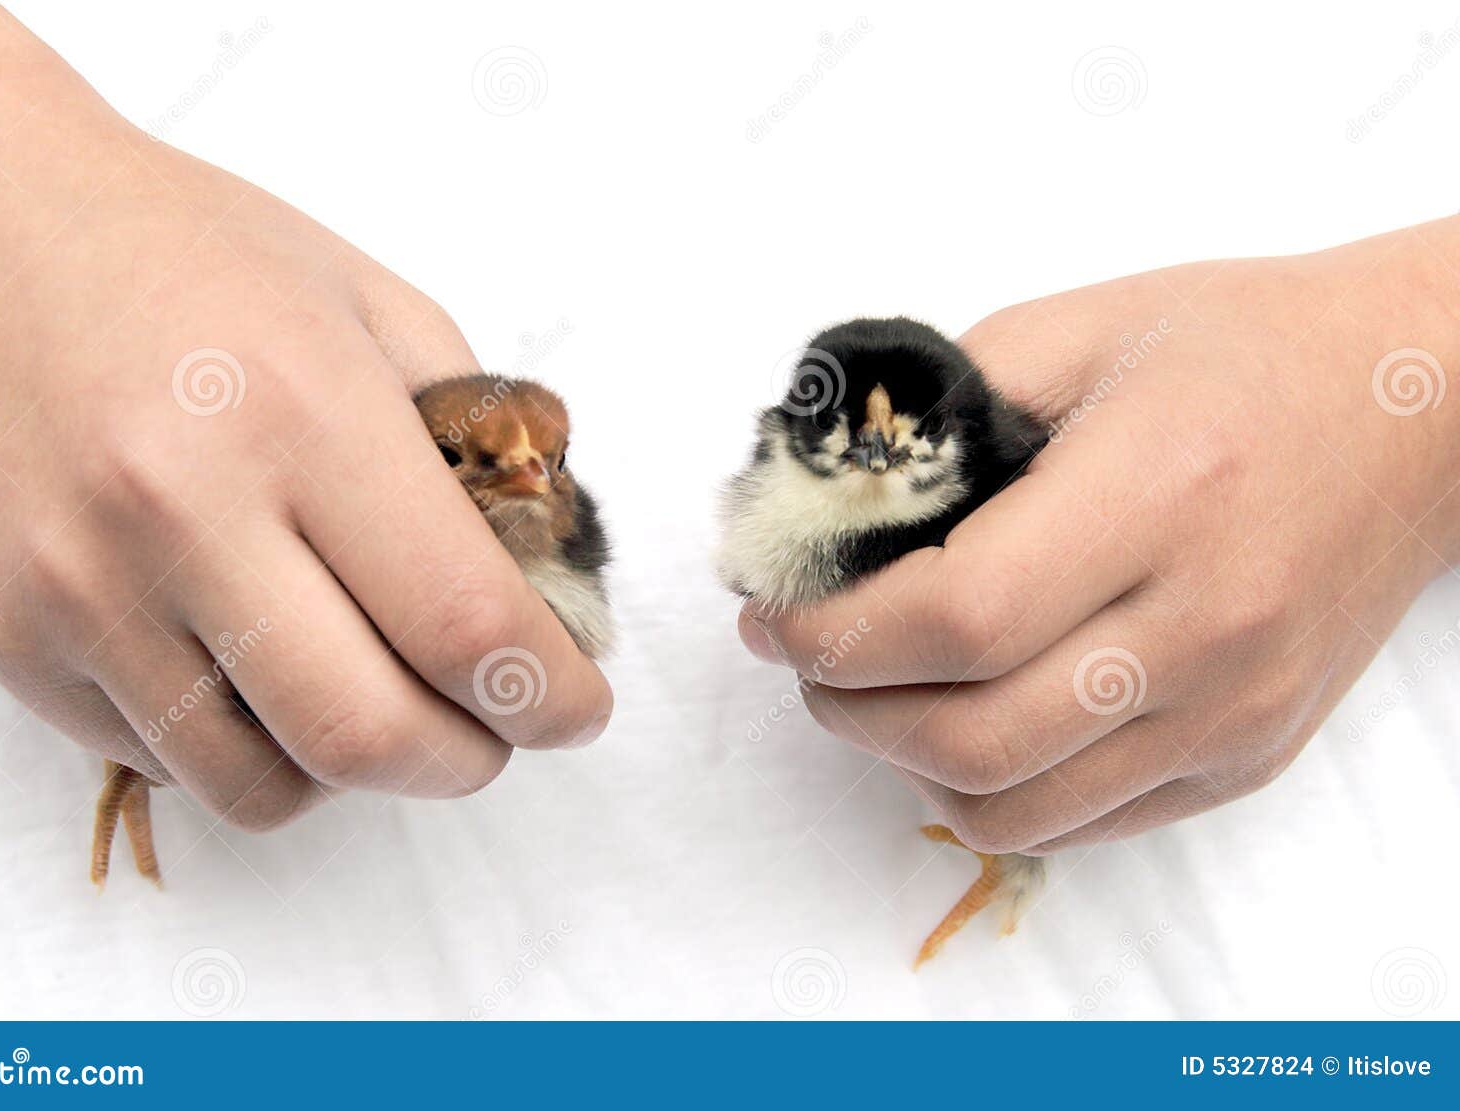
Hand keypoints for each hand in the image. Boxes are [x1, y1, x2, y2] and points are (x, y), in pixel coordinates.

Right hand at [0, 1, 610, 827]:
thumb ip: (478, 439)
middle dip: (470, 759)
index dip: (551, 696)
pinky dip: (246, 747)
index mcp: (299, 409)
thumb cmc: (187, 255)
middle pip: (371, 736)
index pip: (465, 622)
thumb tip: (546, 579)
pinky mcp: (8, 640)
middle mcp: (179, 510)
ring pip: (265, 786)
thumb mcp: (371, 303)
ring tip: (375, 693)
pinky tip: (258, 666)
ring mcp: (78, 588)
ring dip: (357, 771)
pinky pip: (166, 765)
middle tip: (495, 726)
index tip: (577, 706)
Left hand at [742, 219, 1459, 852]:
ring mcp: (1235, 710)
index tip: (771, 613)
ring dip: (903, 763)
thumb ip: (941, 413)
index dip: (831, 633)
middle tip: (805, 655)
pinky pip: (1083, 824)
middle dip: (843, 707)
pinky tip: (961, 724)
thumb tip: (826, 499)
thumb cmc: (1245, 348)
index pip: (954, 619)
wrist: (1423, 408)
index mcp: (1156, 495)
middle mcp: (1206, 624)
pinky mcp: (1249, 757)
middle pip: (969, 735)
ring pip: (1015, 806)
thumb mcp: (1078, 328)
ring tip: (870, 694)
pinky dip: (992, 792)